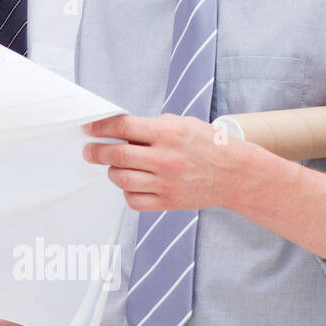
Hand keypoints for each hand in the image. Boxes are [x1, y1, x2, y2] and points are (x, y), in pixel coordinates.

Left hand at [82, 113, 262, 212]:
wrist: (237, 175)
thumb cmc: (209, 145)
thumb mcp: (183, 124)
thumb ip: (152, 127)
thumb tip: (120, 128)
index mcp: (169, 133)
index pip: (123, 127)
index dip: (100, 127)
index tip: (88, 129)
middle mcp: (166, 158)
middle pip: (117, 155)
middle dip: (96, 152)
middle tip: (89, 150)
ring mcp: (167, 182)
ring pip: (122, 179)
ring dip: (112, 172)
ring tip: (115, 166)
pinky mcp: (169, 202)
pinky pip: (134, 200)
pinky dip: (127, 192)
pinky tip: (132, 184)